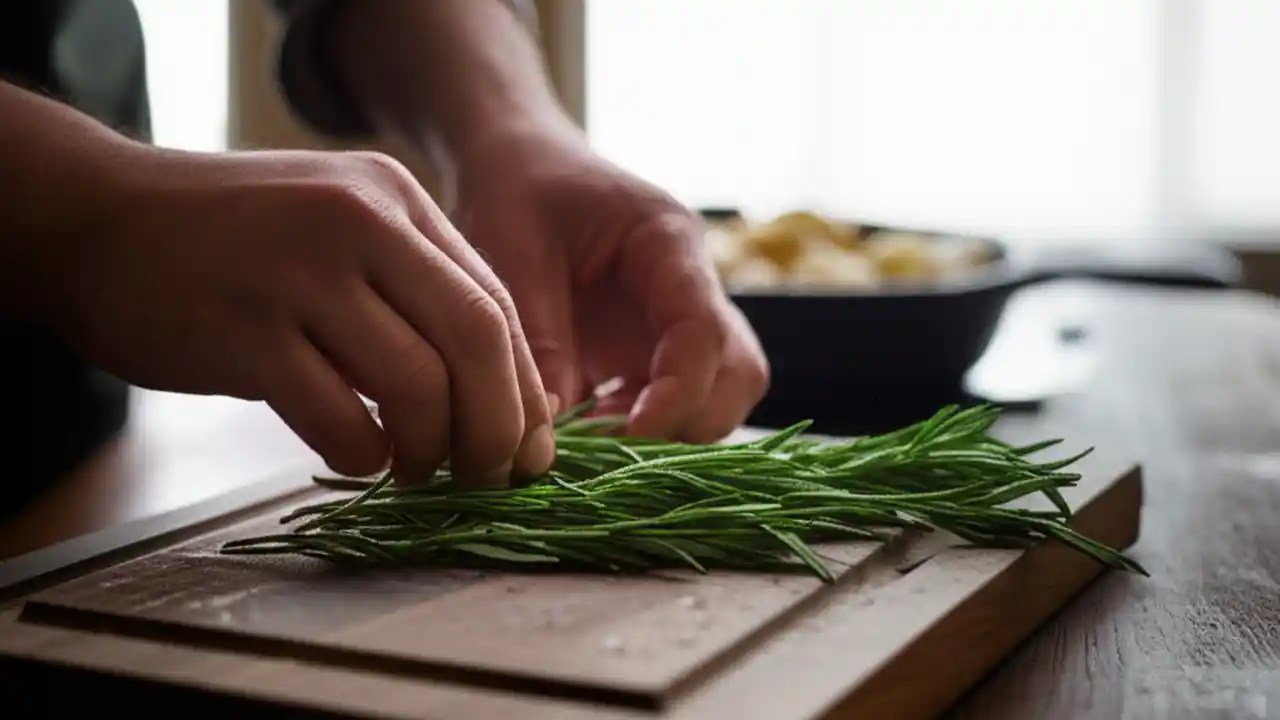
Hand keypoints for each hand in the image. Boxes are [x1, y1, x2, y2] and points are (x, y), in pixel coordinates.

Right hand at [36, 146, 554, 485]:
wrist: (97, 217)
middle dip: (499, 427)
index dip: (525, 389)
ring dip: (431, 450)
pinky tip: (356, 457)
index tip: (529, 450)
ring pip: (418, 385)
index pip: (495, 303)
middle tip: (491, 477)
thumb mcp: (339, 232)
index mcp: (395, 199)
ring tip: (415, 469)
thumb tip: (498, 400)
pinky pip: (340, 418)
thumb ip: (413, 293)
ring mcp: (300, 272)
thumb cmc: (234, 242)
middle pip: (475, 340)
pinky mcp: (244, 330)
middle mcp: (359, 221)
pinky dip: (363, 456)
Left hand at [453, 131, 769, 441]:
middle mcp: (690, 287)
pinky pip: (674, 406)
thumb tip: (554, 425)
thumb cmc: (516, 189)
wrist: (515, 166)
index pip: (705, 330)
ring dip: (670, 432)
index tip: (633, 432)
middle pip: (738, 372)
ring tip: (594, 434)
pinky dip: (640, 432)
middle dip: (691, 420)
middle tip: (614, 443)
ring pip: (719, 396)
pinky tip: (587, 428)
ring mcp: (675, 324)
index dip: (680, 391)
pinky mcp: (650, 352)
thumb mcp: (512, 249)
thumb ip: (537, 334)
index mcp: (668, 242)